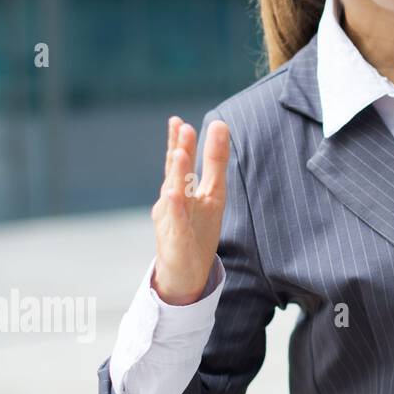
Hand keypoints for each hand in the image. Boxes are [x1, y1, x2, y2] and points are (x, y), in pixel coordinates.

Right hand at [151, 115, 229, 305]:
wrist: (183, 274)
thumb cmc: (195, 230)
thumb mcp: (209, 194)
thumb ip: (213, 163)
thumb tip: (219, 126)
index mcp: (183, 192)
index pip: (182, 164)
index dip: (182, 141)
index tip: (181, 119)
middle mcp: (174, 204)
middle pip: (177, 174)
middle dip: (181, 150)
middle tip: (183, 126)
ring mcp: (173, 223)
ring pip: (175, 197)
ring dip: (177, 175)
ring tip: (179, 153)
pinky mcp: (177, 243)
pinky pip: (176, 226)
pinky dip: (175, 210)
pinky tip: (173, 196)